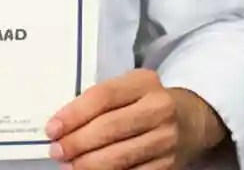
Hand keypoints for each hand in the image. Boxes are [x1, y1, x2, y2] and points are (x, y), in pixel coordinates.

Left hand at [45, 69, 226, 169]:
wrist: (192, 119)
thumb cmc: (147, 101)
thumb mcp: (129, 88)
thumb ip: (100, 100)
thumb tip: (62, 125)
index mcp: (144, 82)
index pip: (102, 96)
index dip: (74, 114)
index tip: (52, 128)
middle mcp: (159, 108)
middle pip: (109, 128)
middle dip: (77, 142)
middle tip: (57, 150)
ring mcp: (167, 139)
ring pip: (120, 156)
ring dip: (88, 164)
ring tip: (69, 165)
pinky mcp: (169, 164)